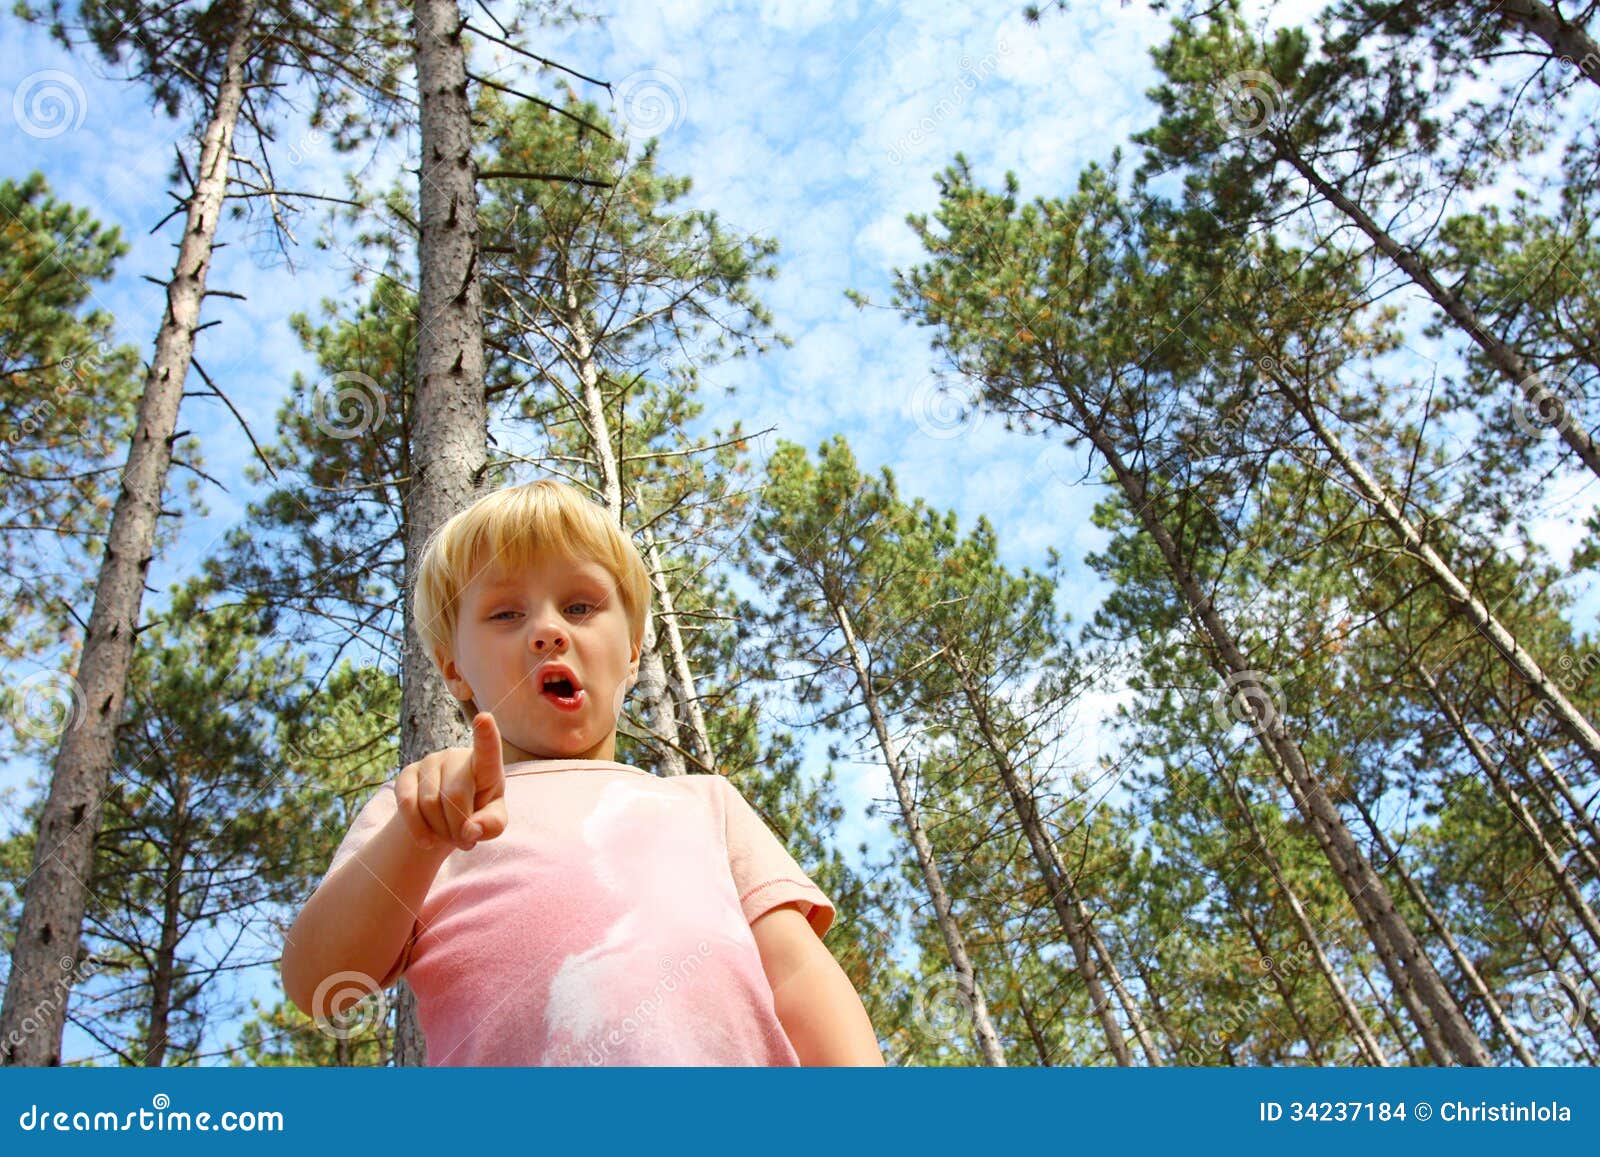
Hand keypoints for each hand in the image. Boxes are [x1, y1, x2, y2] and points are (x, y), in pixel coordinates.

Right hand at [394, 713, 507, 852]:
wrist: (445, 818)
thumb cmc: (478, 815)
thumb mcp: (493, 823)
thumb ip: (491, 825)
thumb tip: (470, 829)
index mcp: (485, 765)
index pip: (487, 748)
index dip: (486, 734)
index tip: (485, 717)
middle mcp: (456, 756)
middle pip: (454, 796)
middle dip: (459, 828)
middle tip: (465, 842)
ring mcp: (429, 762)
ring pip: (430, 804)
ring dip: (441, 831)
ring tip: (450, 837)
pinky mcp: (407, 774)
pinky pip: (407, 805)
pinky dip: (418, 829)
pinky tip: (428, 840)